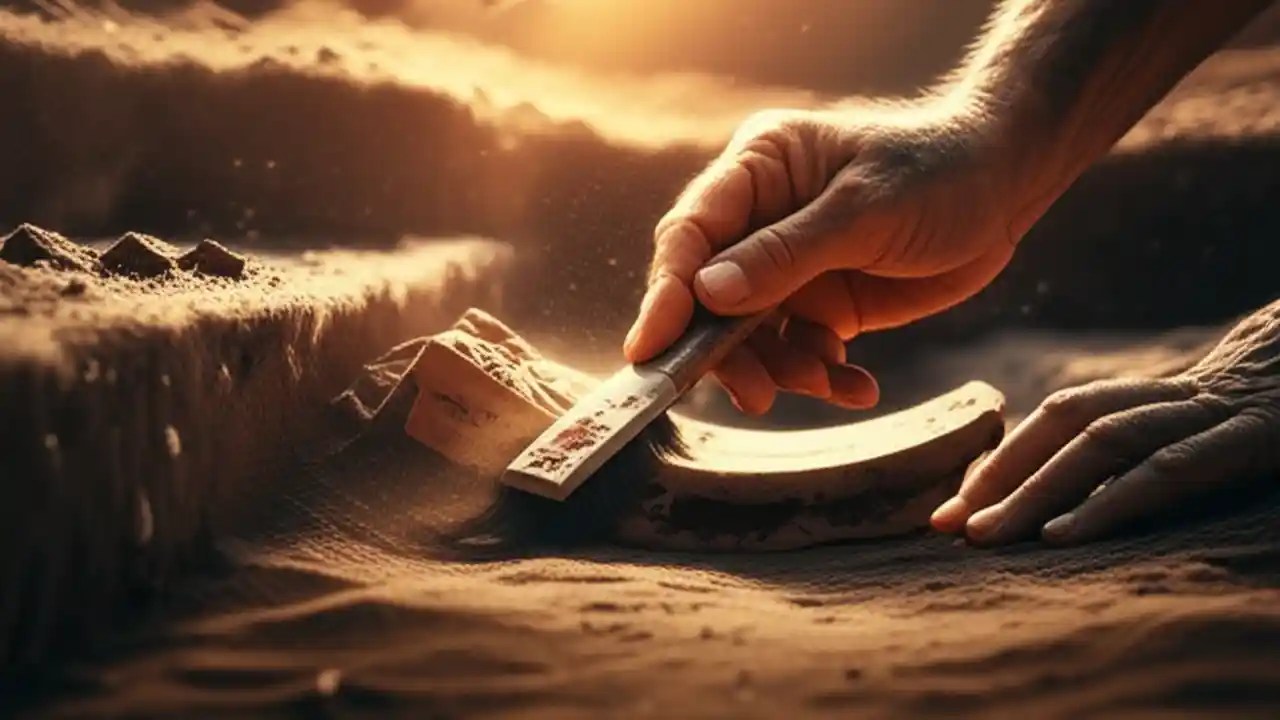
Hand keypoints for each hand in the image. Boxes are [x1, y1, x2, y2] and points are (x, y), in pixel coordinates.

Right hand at [623, 105, 1026, 414]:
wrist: (1006, 187)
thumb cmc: (938, 172)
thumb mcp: (865, 210)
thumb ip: (785, 253)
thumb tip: (705, 294)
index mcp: (757, 168)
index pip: (691, 234)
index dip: (666, 294)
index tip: (650, 350)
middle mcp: (759, 218)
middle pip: (707, 294)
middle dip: (727, 349)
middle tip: (755, 395)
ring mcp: (787, 265)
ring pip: (749, 334)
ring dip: (780, 369)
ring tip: (827, 379)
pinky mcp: (819, 302)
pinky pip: (796, 351)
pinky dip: (819, 375)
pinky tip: (856, 385)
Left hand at [932, 299, 1279, 545]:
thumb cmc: (1277, 399)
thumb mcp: (1208, 419)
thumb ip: (1150, 443)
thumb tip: (1077, 482)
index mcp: (1156, 397)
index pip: (1058, 421)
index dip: (1002, 457)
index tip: (953, 502)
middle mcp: (1171, 400)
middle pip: (1061, 430)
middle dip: (997, 477)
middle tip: (941, 526)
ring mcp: (1210, 415)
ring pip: (1099, 448)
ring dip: (1033, 492)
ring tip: (985, 536)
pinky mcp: (1250, 439)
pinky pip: (1166, 472)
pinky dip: (1109, 502)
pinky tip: (1063, 536)